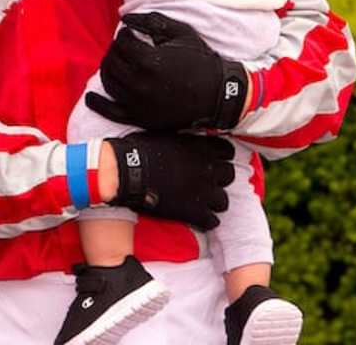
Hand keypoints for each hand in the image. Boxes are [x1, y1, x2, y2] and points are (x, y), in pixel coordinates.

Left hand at [87, 13, 249, 131]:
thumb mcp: (180, 33)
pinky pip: (111, 111)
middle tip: (124, 47)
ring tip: (117, 63)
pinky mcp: (140, 118)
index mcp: (149, 60)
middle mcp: (139, 83)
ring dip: (108, 69)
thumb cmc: (200, 60)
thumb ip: (151, 21)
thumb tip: (125, 18)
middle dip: (115, 50)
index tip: (131, 34)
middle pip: (112, 61)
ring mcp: (138, 103)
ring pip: (109, 81)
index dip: (124, 35)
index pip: (121, 43)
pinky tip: (92, 96)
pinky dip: (98, 103)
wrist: (218, 94)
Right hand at [105, 132, 232, 228]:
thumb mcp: (164, 133)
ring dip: (214, 201)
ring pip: (223, 201)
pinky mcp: (194, 212)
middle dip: (219, 178)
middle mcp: (207, 168)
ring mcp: (202, 191)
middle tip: (205, 181)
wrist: (126, 172)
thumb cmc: (139, 149)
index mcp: (199, 147)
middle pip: (229, 175)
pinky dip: (205, 220)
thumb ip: (182, 138)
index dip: (220, 156)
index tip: (212, 159)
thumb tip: (184, 138)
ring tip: (201, 201)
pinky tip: (195, 217)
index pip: (227, 151)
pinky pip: (211, 221)